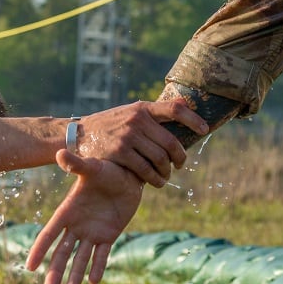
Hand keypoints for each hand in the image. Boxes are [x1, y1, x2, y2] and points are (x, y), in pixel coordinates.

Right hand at [25, 149, 143, 283]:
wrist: (128, 176)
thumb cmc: (107, 169)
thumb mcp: (93, 168)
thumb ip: (77, 165)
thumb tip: (60, 153)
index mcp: (68, 211)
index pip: (49, 233)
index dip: (39, 249)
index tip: (29, 267)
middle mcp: (77, 225)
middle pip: (62, 252)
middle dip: (55, 271)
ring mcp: (92, 232)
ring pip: (81, 257)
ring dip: (75, 274)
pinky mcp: (109, 235)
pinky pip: (102, 254)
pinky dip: (97, 267)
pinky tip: (93, 282)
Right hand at [72, 100, 205, 187]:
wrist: (78, 134)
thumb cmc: (110, 125)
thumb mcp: (131, 112)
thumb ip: (156, 111)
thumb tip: (186, 102)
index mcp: (143, 108)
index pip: (175, 109)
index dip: (193, 119)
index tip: (205, 129)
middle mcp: (137, 120)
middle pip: (171, 142)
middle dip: (180, 157)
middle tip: (180, 165)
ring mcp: (128, 136)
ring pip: (160, 159)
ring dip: (166, 172)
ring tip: (166, 177)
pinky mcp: (120, 153)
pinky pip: (145, 170)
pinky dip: (153, 179)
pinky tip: (154, 182)